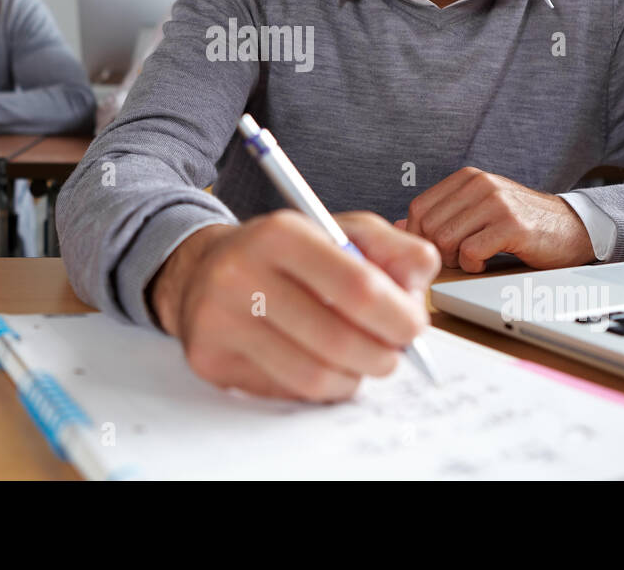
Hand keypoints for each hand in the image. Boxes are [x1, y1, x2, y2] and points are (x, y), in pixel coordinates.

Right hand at [150, 210, 438, 401]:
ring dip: (351, 378)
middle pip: (338, 340)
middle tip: (391, 355)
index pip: (358, 288)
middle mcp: (242, 274)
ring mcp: (220, 320)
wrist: (202, 269)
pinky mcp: (209, 358)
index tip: (413, 328)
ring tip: (357, 361)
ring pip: (312, 376)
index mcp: (281, 233)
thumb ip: (391, 248)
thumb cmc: (284, 254)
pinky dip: (315, 387)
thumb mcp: (339, 231)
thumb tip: (420, 278)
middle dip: (381, 356)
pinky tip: (317, 364)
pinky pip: (283, 391)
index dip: (398, 317)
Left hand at [399, 167, 593, 271]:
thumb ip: (441, 215)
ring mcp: (496, 203)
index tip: (431, 251)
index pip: (419, 208)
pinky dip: (473, 265)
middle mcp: (480, 184)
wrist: (570, 227)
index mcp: (467, 178)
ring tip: (472, 258)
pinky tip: (485, 262)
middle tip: (456, 258)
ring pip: (446, 240)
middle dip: (436, 251)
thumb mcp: (477, 210)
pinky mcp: (512, 226)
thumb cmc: (520, 223)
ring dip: (455, 259)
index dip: (417, 236)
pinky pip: (471, 252)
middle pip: (429, 226)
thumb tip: (397, 226)